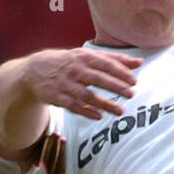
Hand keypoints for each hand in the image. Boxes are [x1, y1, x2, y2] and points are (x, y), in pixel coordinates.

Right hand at [22, 48, 141, 119]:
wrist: (35, 71)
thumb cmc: (67, 63)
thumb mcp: (86, 56)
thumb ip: (112, 59)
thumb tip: (138, 62)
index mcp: (83, 57)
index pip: (105, 64)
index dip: (120, 72)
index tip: (134, 80)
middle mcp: (75, 70)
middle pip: (98, 79)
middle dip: (116, 86)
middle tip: (131, 94)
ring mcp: (66, 85)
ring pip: (88, 96)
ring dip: (105, 104)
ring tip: (121, 111)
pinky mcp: (59, 98)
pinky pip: (75, 107)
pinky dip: (87, 112)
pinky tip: (99, 117)